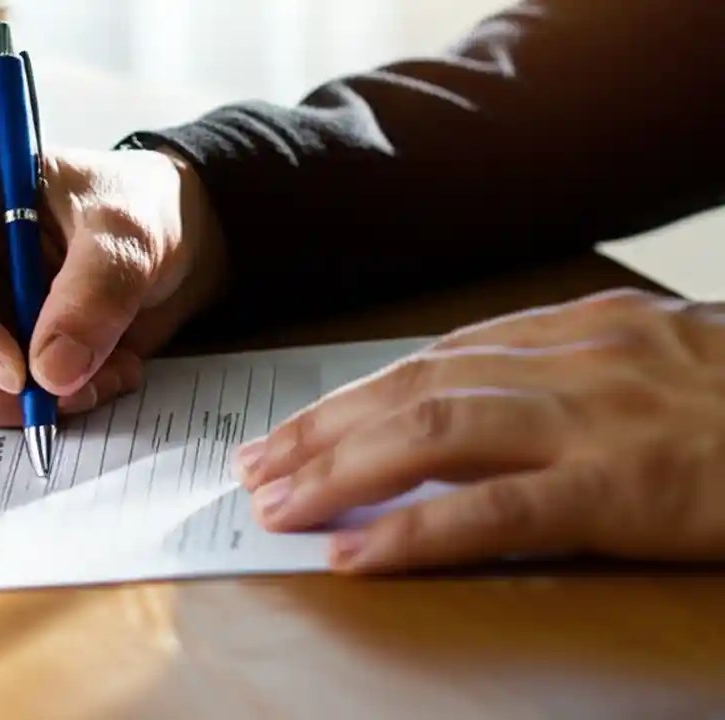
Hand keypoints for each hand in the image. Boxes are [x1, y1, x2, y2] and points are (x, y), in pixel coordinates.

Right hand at [0, 139, 224, 425]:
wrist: (165, 237)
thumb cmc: (133, 206)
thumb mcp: (129, 233)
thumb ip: (94, 294)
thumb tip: (51, 373)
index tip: (17, 372)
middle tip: (64, 395)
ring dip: (10, 406)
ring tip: (99, 378)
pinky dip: (26, 411)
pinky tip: (90, 381)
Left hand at [235, 289, 724, 573]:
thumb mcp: (656, 364)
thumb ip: (564, 377)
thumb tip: (462, 410)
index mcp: (578, 330)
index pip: (430, 359)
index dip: (347, 398)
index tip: (287, 429)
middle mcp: (576, 361)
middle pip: (411, 388)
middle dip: (319, 432)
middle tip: (252, 470)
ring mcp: (600, 422)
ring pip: (434, 432)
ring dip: (339, 470)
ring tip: (274, 503)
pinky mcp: (629, 489)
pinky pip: (497, 510)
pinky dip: (414, 531)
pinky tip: (355, 554)